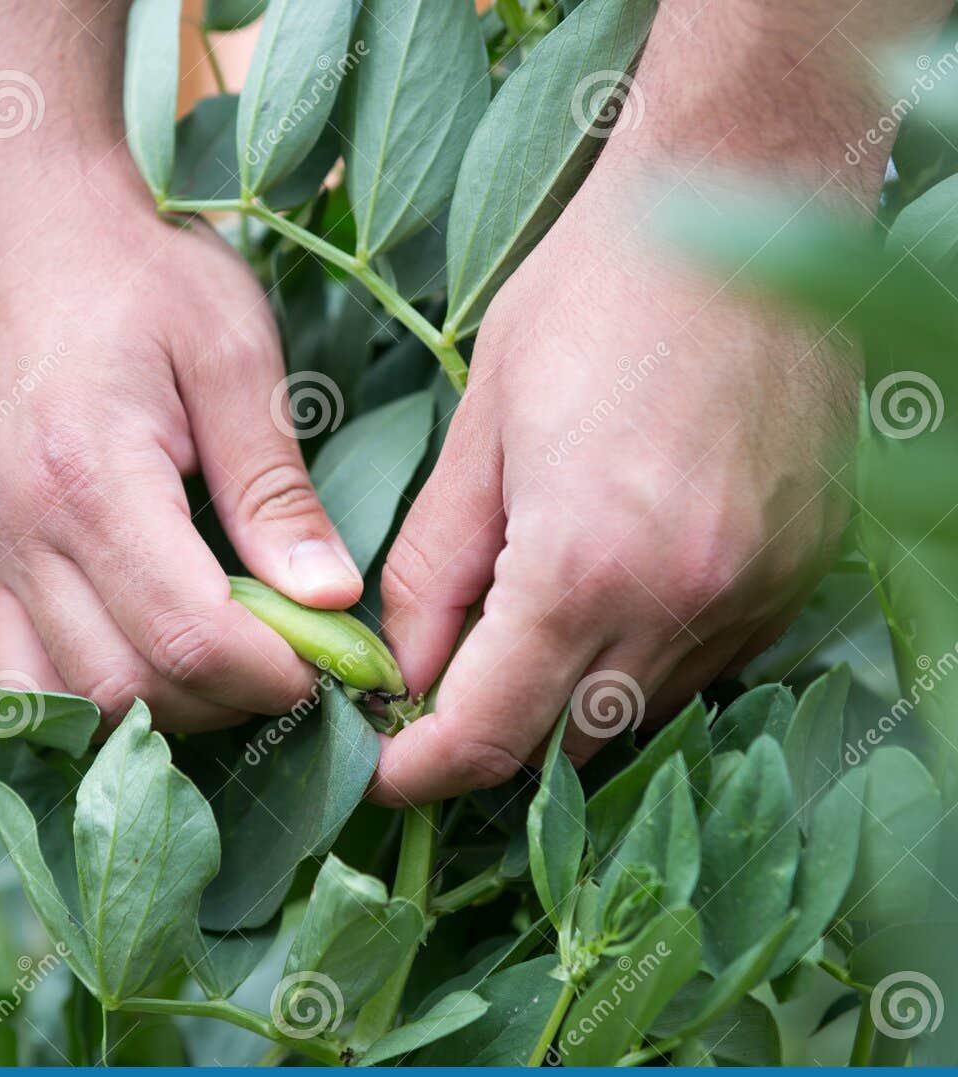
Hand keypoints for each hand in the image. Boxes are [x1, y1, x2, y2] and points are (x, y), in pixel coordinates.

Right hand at [0, 174, 362, 728]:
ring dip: (126, 715)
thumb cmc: (140, 271)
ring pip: (37, 698)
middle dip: (215, 703)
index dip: (273, 675)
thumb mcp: (234, 357)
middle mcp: (16, 531)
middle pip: (116, 688)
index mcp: (94, 480)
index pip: (188, 638)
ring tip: (195, 673)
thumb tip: (330, 598)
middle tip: (277, 663)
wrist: (26, 214)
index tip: (328, 662)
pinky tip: (61, 686)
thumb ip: (274, 489)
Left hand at [373, 149, 857, 802]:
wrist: (743, 202)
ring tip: (510, 639)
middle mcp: (681, 603)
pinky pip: (698, 666)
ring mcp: (753, 594)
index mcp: (582, 564)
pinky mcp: (796, 573)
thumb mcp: (478, 428)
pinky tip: (600, 597)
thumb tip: (398, 670)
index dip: (420, 773)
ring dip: (561, 703)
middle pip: (562, 747)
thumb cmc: (591, 297)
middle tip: (428, 704)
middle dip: (486, 745)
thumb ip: (433, 568)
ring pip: (633, 714)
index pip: (488, 735)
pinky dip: (634, 662)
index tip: (380, 774)